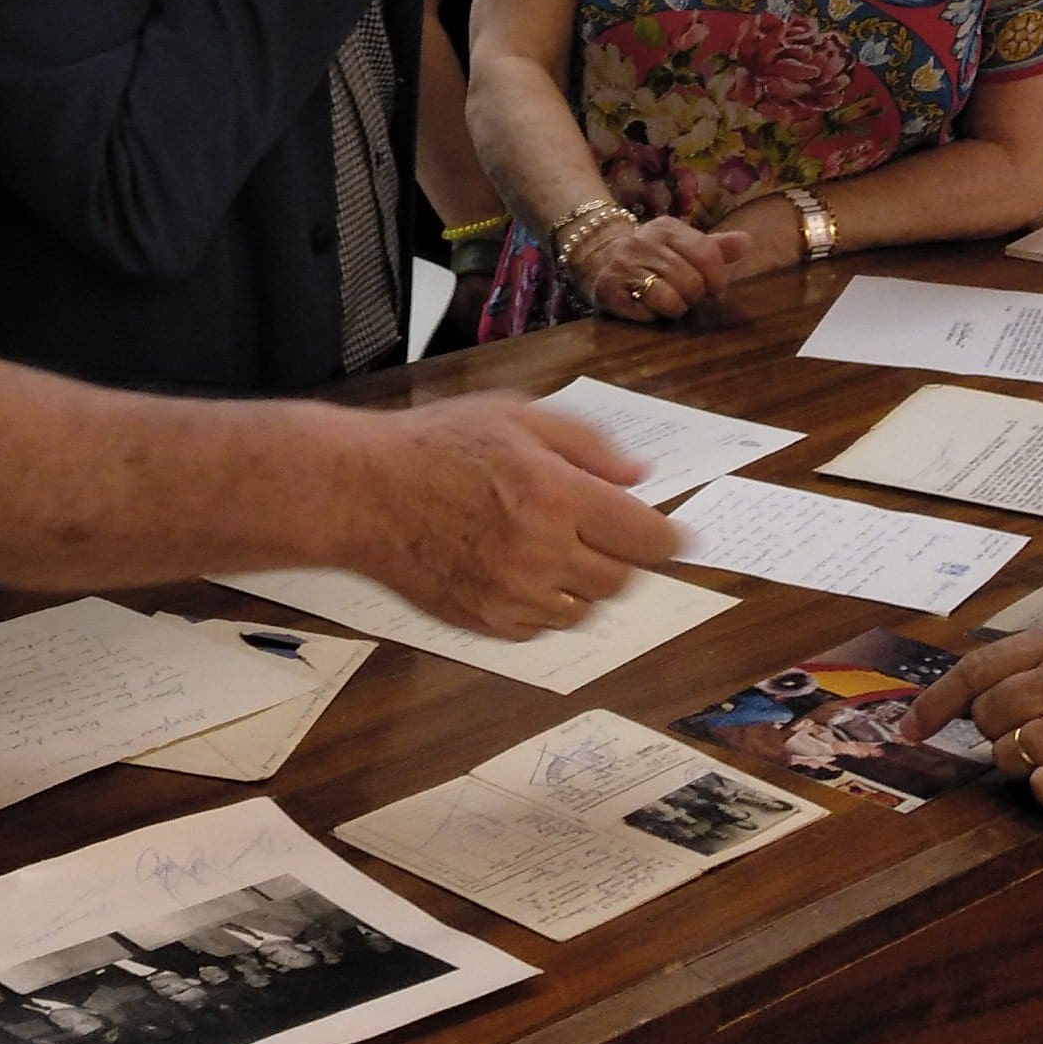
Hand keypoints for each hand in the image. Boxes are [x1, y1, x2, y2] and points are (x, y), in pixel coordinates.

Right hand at [350, 398, 683, 636]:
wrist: (362, 492)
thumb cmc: (437, 443)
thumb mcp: (515, 414)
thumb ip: (587, 443)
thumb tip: (639, 476)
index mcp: (556, 496)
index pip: (648, 538)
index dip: (671, 538)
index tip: (680, 537)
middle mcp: (541, 552)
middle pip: (621, 580)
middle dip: (623, 556)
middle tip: (603, 531)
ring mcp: (511, 595)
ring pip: (584, 610)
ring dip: (583, 583)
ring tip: (552, 547)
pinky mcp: (484, 622)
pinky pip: (540, 628)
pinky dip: (544, 605)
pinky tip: (518, 569)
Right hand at [579, 214, 752, 325]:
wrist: (597, 259)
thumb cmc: (651, 257)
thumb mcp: (681, 246)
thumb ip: (715, 247)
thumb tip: (747, 242)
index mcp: (667, 228)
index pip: (707, 253)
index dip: (718, 279)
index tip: (714, 290)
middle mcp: (643, 242)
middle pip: (692, 281)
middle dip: (694, 296)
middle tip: (685, 296)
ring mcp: (624, 265)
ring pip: (670, 299)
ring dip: (675, 308)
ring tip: (667, 302)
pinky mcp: (609, 290)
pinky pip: (646, 312)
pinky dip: (652, 316)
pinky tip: (645, 307)